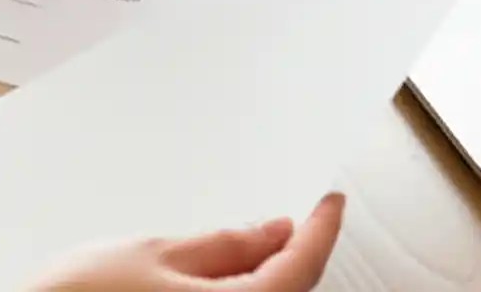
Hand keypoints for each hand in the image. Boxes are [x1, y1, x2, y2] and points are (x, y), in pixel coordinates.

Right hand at [27, 193, 345, 291]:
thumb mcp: (149, 254)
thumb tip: (273, 230)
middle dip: (295, 254)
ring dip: (269, 276)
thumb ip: (221, 246)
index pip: (303, 264)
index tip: (331, 200)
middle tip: (296, 217)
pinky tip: (221, 281)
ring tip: (256, 244)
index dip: (322, 226)